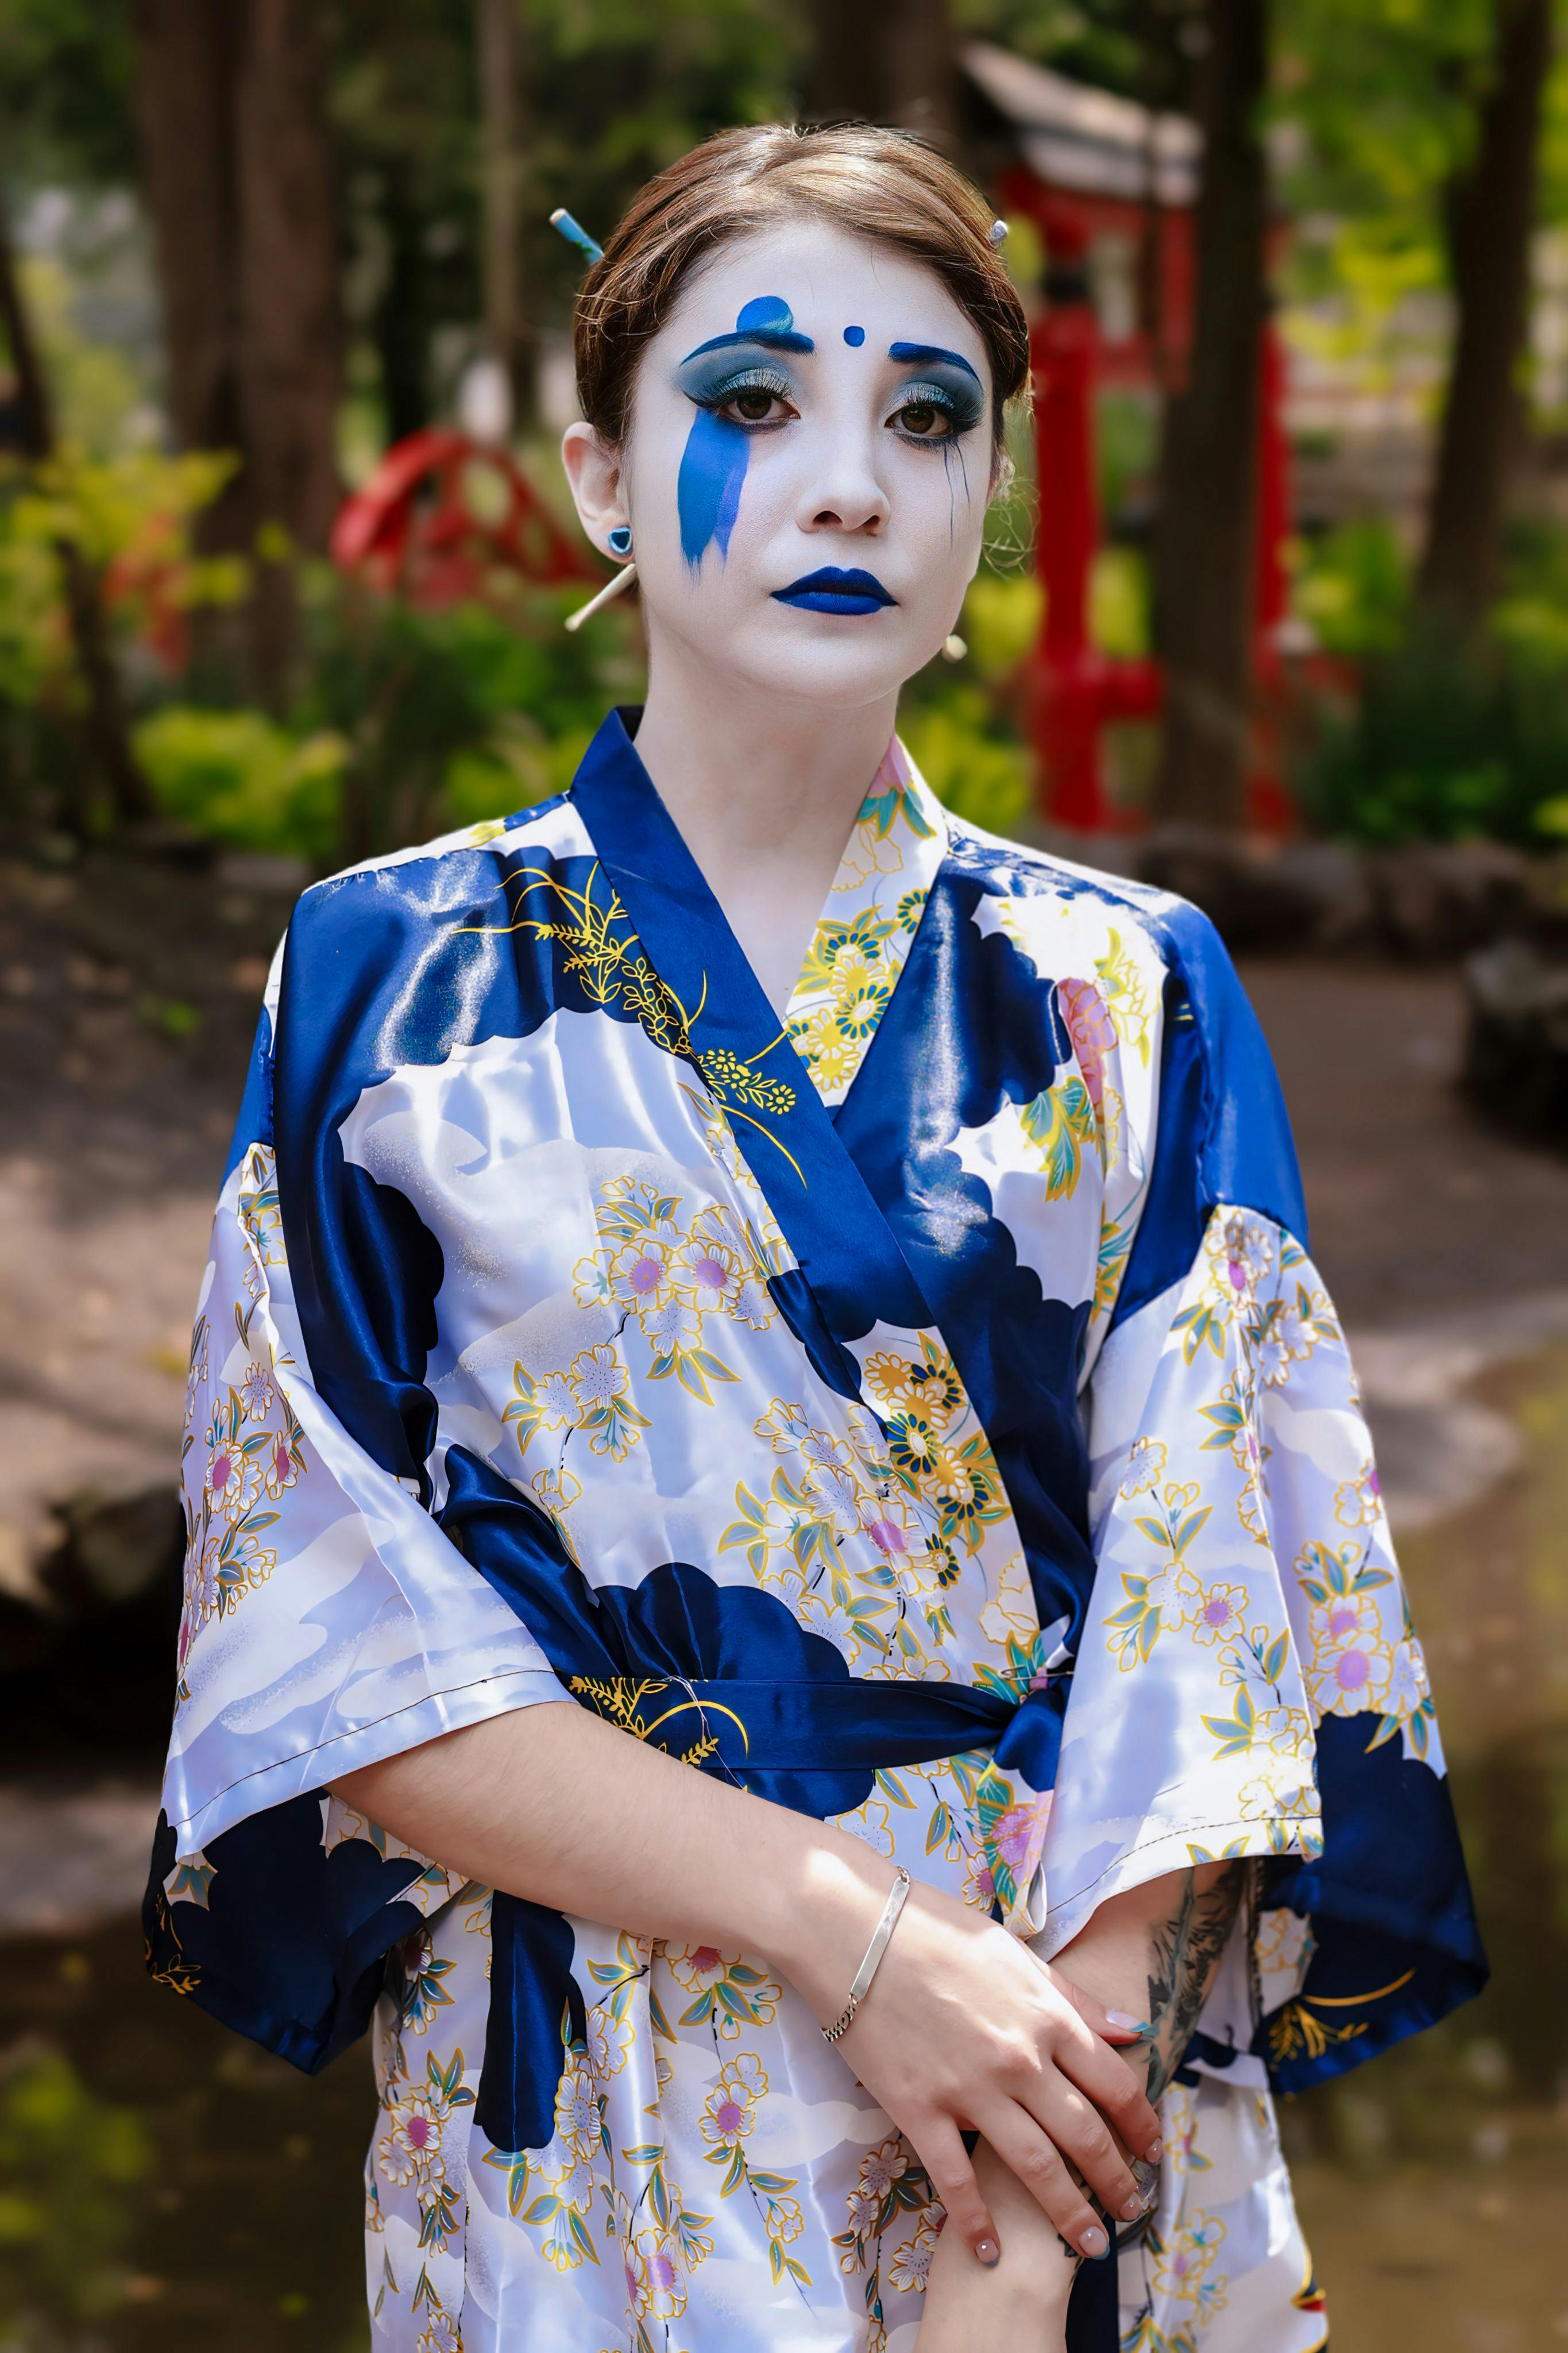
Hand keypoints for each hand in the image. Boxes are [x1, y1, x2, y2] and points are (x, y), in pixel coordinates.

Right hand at [785, 1872, 1160, 2267]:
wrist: (853, 1930)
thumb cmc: (935, 1930)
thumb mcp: (1016, 1953)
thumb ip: (1073, 1999)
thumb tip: (1131, 2032)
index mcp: (1047, 2017)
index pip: (1114, 2085)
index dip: (1140, 2124)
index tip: (1153, 2151)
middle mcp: (1019, 2060)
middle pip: (1084, 2136)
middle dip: (1116, 2181)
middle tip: (1134, 2210)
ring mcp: (970, 2091)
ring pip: (1035, 2169)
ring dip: (1069, 2214)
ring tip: (1091, 2246)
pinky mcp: (919, 2111)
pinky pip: (957, 2180)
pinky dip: (977, 2223)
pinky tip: (992, 2253)